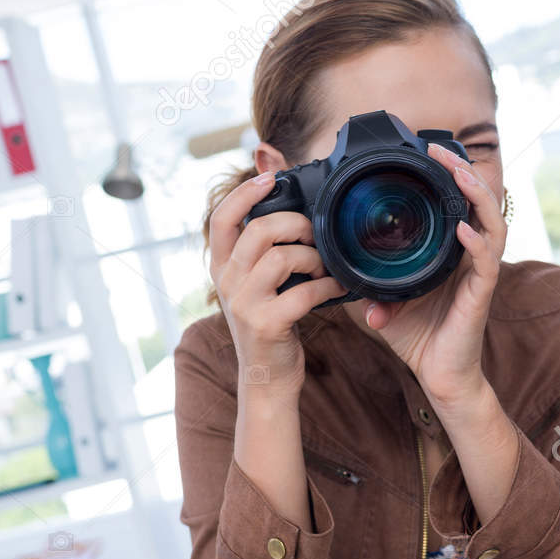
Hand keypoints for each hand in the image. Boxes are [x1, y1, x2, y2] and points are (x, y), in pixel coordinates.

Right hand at [207, 171, 347, 397]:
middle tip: (316, 236)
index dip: (243, 193)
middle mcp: (227, 283)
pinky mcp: (267, 324)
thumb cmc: (272, 326)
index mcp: (222, 268)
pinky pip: (304, 292)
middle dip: (296, 225)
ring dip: (314, 257)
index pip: (220, 219)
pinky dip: (328, 287)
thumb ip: (263, 256)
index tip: (269, 178)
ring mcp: (244, 304)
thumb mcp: (257, 288)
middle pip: (258, 230)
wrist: (266, 381)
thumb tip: (294, 216)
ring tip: (326, 268)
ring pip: (282, 257)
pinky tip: (338, 289)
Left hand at [360, 143, 505, 411]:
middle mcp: (470, 258)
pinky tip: (463, 229)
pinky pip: (486, 263)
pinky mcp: (481, 296)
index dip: (450, 175)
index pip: (458, 204)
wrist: (438, 376)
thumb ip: (366, 281)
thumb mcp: (384, 300)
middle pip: (481, 203)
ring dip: (477, 196)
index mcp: (451, 254)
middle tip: (443, 149)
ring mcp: (478, 275)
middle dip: (465, 171)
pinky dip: (476, 243)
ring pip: (492, 224)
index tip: (428, 151)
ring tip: (460, 174)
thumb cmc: (419, 338)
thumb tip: (335, 267)